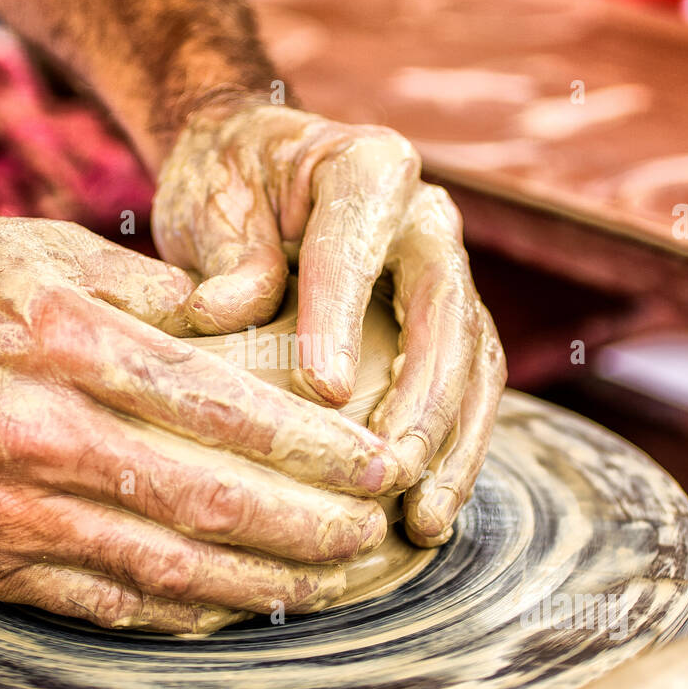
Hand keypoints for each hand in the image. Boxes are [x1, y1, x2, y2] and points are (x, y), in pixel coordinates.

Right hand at [0, 213, 398, 632]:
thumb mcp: (47, 250)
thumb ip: (157, 292)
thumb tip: (257, 328)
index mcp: (61, 338)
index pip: (220, 405)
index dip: (313, 445)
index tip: (374, 462)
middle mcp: (33, 430)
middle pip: (207, 499)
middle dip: (310, 524)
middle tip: (375, 530)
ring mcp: (5, 509)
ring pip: (166, 567)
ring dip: (264, 582)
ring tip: (332, 578)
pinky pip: (107, 603)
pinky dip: (186, 609)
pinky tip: (241, 601)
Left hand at [153, 100, 505, 545]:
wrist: (254, 169)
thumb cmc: (230, 182)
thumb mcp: (213, 201)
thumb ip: (230, 256)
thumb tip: (220, 311)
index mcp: (368, 168)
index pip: (356, 246)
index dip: (342, 319)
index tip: (323, 392)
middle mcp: (426, 221)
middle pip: (445, 314)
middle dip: (424, 405)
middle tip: (388, 475)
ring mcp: (445, 276)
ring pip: (473, 364)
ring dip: (451, 446)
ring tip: (421, 520)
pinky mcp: (445, 327)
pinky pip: (466, 391)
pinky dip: (450, 453)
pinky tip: (426, 512)